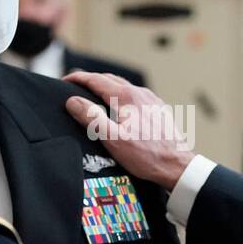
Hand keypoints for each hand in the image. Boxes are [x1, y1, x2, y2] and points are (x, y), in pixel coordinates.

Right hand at [63, 71, 193, 191]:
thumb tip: (73, 101)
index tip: (65, 79)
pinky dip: (121, 95)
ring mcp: (152, 100)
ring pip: (124, 86)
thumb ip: (91, 118)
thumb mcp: (113, 139)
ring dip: (106, 86)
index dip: (78, 77)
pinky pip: (136, 95)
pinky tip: (120, 106)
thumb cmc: (147, 156)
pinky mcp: (158, 109)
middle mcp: (141, 94)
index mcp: (128, 97)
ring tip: (94, 94)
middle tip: (75, 85)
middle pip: (110, 79)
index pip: (97, 79)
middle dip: (91, 80)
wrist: (177, 166)